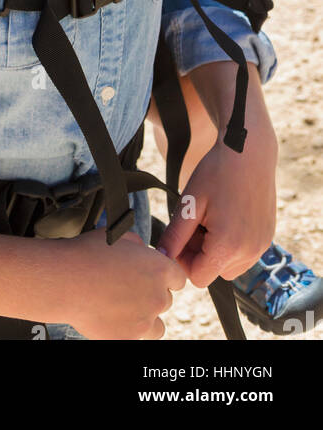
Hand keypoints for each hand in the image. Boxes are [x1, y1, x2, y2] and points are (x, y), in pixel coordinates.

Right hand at [60, 228, 185, 339]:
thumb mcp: (118, 236)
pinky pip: (137, 338)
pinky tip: (112, 319)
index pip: (178, 278)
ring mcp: (144, 321)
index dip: (164, 276)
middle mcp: (158, 297)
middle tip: (126, 289)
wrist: (65, 281)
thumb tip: (141, 253)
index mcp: (159, 269)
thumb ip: (138, 246)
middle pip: (165, 300)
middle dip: (150, 295)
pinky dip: (128, 331)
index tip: (150, 277)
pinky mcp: (129, 339)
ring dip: (144, 317)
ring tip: (122, 308)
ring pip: (156, 325)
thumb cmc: (87, 255)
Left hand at [156, 124, 277, 286]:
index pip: (197, 277)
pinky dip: (233, 243)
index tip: (180, 235)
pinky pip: (245, 253)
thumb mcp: (189, 204)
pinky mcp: (268, 237)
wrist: (248, 151)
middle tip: (195, 222)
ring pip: (230, 265)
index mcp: (227, 246)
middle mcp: (249, 252)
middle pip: (214, 272)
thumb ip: (174, 236)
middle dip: (200, 254)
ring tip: (211, 218)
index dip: (183, 259)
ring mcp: (262, 246)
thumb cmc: (216, 173)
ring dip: (216, 250)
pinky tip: (227, 215)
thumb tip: (160, 258)